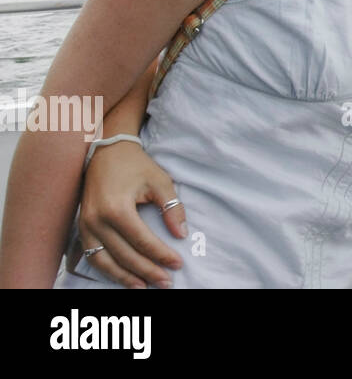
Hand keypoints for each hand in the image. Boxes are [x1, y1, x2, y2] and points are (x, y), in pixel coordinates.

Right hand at [78, 140, 186, 287]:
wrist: (106, 151)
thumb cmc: (135, 166)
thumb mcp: (160, 181)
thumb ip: (171, 208)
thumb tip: (181, 234)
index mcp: (117, 208)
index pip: (142, 241)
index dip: (161, 255)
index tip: (177, 264)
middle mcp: (97, 221)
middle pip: (124, 255)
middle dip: (147, 271)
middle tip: (166, 282)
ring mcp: (85, 225)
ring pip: (104, 261)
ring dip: (125, 277)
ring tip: (145, 287)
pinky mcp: (82, 227)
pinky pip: (92, 255)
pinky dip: (107, 269)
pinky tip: (122, 276)